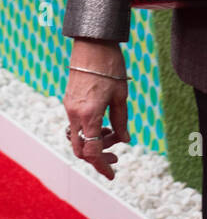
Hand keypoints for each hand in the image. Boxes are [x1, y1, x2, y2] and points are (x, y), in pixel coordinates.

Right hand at [63, 38, 129, 180]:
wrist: (92, 44)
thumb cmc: (111, 66)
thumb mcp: (121, 94)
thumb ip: (121, 120)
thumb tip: (125, 140)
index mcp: (89, 115)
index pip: (92, 151)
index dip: (102, 166)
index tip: (112, 174)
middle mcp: (75, 114)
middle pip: (81, 149)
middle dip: (98, 156)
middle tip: (117, 155)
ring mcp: (70, 108)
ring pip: (78, 138)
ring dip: (95, 142)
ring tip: (114, 133)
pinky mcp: (69, 101)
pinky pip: (77, 125)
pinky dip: (89, 130)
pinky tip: (104, 123)